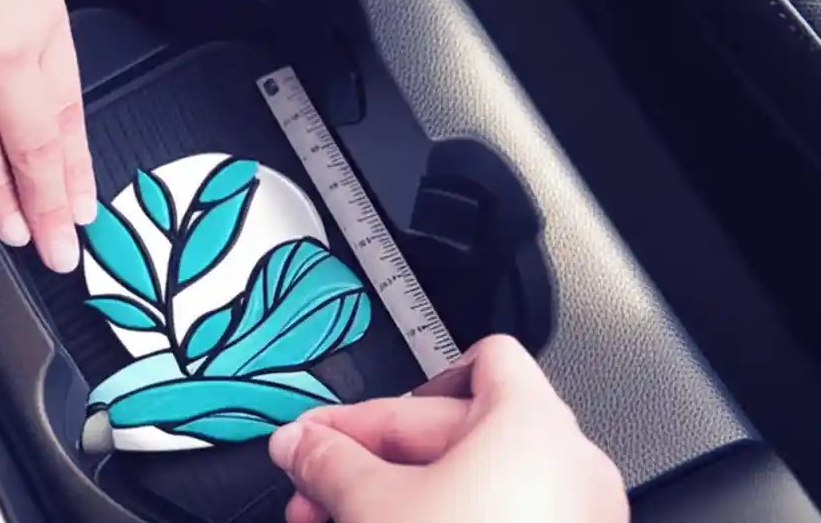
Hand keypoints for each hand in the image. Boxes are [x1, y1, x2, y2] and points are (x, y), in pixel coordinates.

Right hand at [268, 335, 627, 522]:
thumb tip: (301, 444)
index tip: (322, 432)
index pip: (461, 367)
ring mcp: (573, 522)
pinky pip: (492, 521)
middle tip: (314, 485)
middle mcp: (568, 468)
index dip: (379, 398)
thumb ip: (329, 460)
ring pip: (467, 486)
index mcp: (534, 425)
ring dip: (393, 498)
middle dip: (369, 459)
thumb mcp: (372, 506)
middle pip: (454, 433)